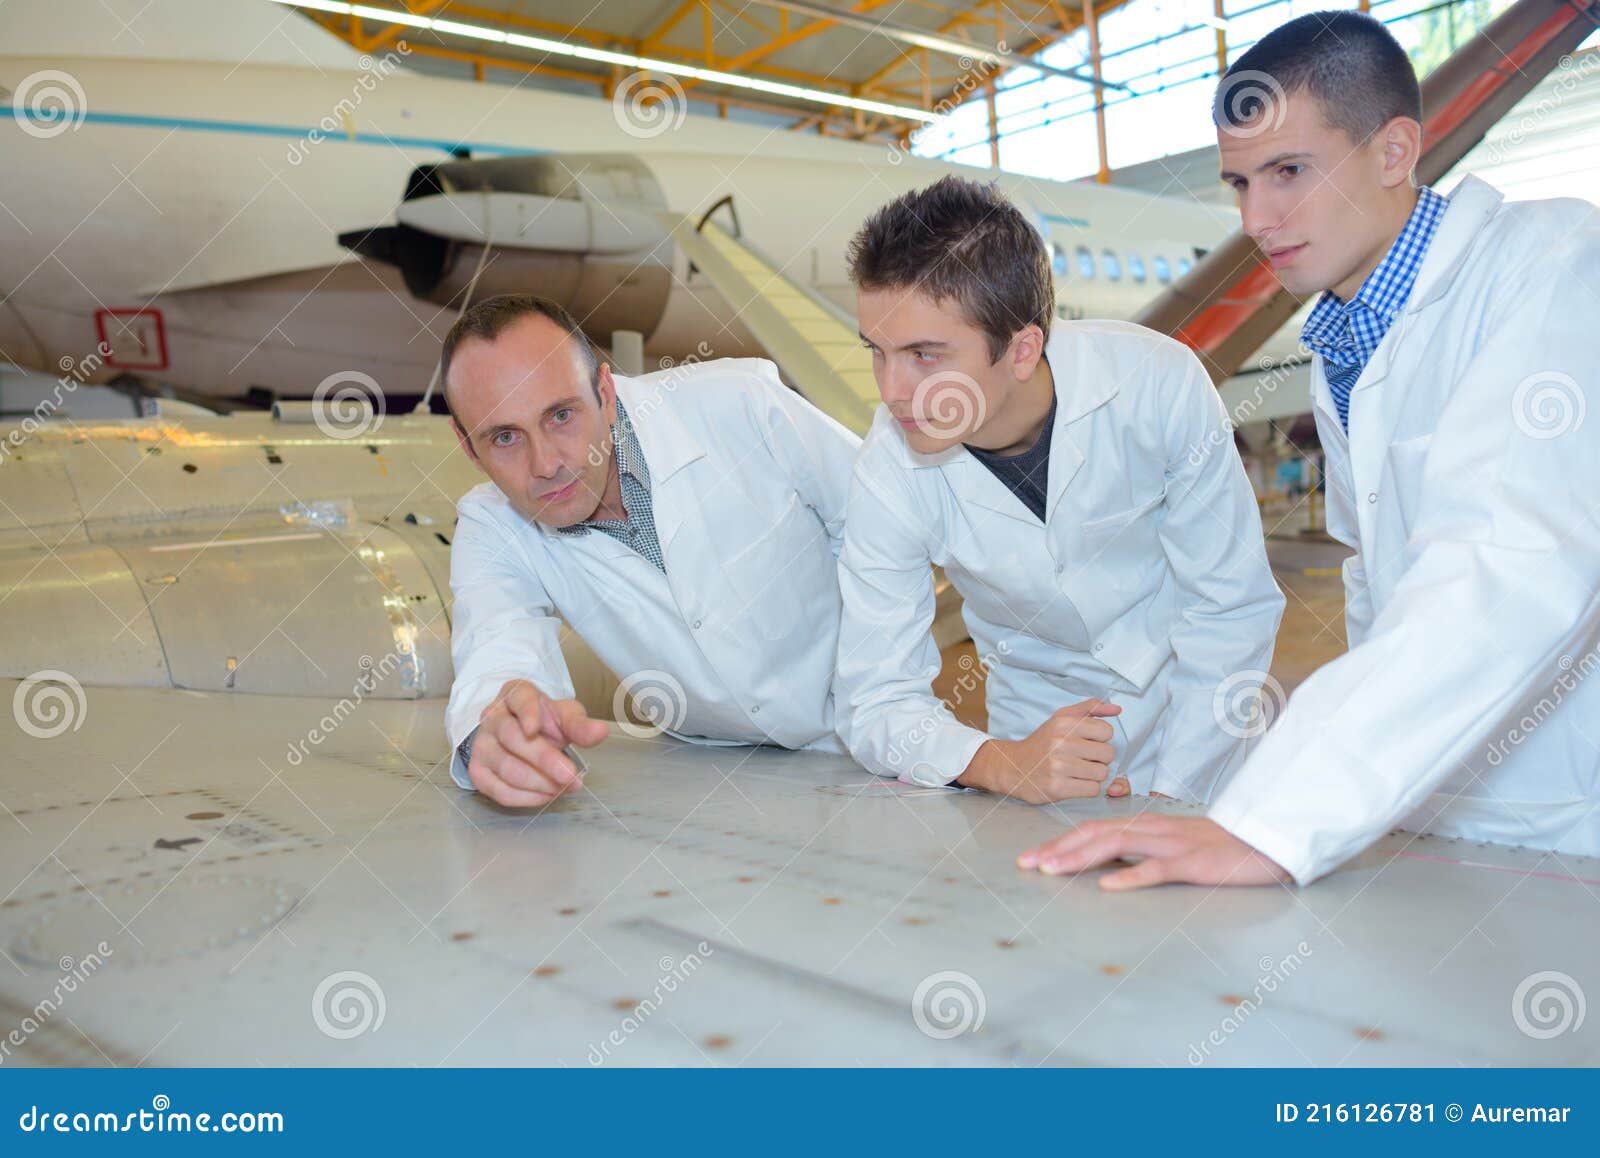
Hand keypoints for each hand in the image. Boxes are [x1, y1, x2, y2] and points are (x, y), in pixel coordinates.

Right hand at [468, 678, 608, 807]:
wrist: (522, 734)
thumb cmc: (545, 722)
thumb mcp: (565, 716)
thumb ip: (580, 725)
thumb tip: (600, 732)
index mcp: (515, 694)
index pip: (519, 699)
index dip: (526, 713)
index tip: (534, 728)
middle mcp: (492, 717)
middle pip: (512, 738)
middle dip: (545, 760)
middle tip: (571, 776)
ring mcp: (481, 745)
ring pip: (507, 768)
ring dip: (540, 783)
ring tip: (565, 787)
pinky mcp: (478, 771)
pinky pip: (499, 791)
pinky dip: (526, 798)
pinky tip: (547, 795)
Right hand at [957, 699, 1121, 803]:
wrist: (1013, 767)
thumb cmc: (1042, 743)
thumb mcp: (1061, 718)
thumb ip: (1089, 709)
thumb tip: (1116, 708)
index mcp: (1063, 723)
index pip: (1107, 731)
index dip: (1100, 739)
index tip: (1087, 742)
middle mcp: (1060, 742)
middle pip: (1108, 754)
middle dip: (1099, 758)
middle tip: (1083, 759)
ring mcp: (1058, 766)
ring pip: (1102, 773)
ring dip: (1093, 775)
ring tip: (1077, 771)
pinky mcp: (1057, 788)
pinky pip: (1092, 790)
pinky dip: (1087, 788)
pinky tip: (1074, 782)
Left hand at [1016, 815, 1290, 889]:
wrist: (1266, 841)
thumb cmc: (1219, 847)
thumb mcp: (1174, 844)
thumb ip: (1142, 850)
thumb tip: (1105, 864)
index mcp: (1146, 826)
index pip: (1094, 830)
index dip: (1060, 842)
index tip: (1032, 856)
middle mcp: (1153, 830)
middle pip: (1095, 833)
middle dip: (1058, 848)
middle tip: (1027, 864)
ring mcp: (1172, 845)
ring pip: (1117, 845)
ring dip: (1080, 858)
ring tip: (1052, 869)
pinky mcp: (1193, 863)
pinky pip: (1157, 869)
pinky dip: (1130, 876)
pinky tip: (1108, 886)